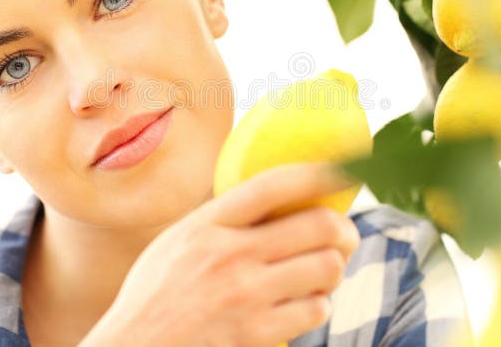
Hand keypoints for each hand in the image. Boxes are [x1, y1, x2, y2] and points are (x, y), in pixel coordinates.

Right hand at [78, 161, 360, 346]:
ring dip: (332, 271)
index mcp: (206, 225)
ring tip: (320, 274)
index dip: (317, 173)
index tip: (343, 170)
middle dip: (345, 230)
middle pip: (319, 225)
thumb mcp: (177, 242)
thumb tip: (274, 199)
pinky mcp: (256, 335)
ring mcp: (245, 297)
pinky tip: (300, 306)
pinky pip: (315, 310)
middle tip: (345, 237)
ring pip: (327, 268)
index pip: (273, 186)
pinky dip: (317, 307)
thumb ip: (220, 221)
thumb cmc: (155, 296)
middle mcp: (229, 255)